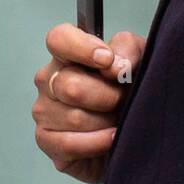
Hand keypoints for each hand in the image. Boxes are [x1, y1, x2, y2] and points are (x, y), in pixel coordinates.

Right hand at [33, 24, 145, 183]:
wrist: (136, 127)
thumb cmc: (131, 88)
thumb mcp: (139, 60)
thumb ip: (128, 50)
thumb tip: (114, 66)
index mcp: (68, 54)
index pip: (59, 39)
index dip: (83, 48)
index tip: (108, 61)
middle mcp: (49, 79)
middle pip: (70, 86)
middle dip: (108, 96)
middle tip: (122, 99)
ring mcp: (44, 110)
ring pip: (74, 118)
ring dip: (106, 122)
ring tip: (118, 120)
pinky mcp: (46, 140)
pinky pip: (69, 144)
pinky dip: (98, 142)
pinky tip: (112, 137)